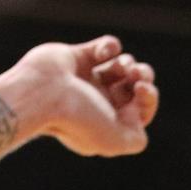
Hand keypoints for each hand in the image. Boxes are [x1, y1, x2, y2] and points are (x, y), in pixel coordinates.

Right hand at [9, 35, 158, 157]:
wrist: (41, 94)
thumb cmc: (77, 119)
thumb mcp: (113, 141)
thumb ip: (135, 140)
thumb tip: (140, 124)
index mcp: (106, 124)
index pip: (140, 111)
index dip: (149, 98)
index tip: (141, 90)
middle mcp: (97, 104)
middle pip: (134, 87)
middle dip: (142, 76)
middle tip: (135, 75)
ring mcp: (87, 81)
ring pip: (122, 66)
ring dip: (128, 62)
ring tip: (120, 66)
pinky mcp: (77, 58)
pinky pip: (105, 47)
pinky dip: (109, 46)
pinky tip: (101, 53)